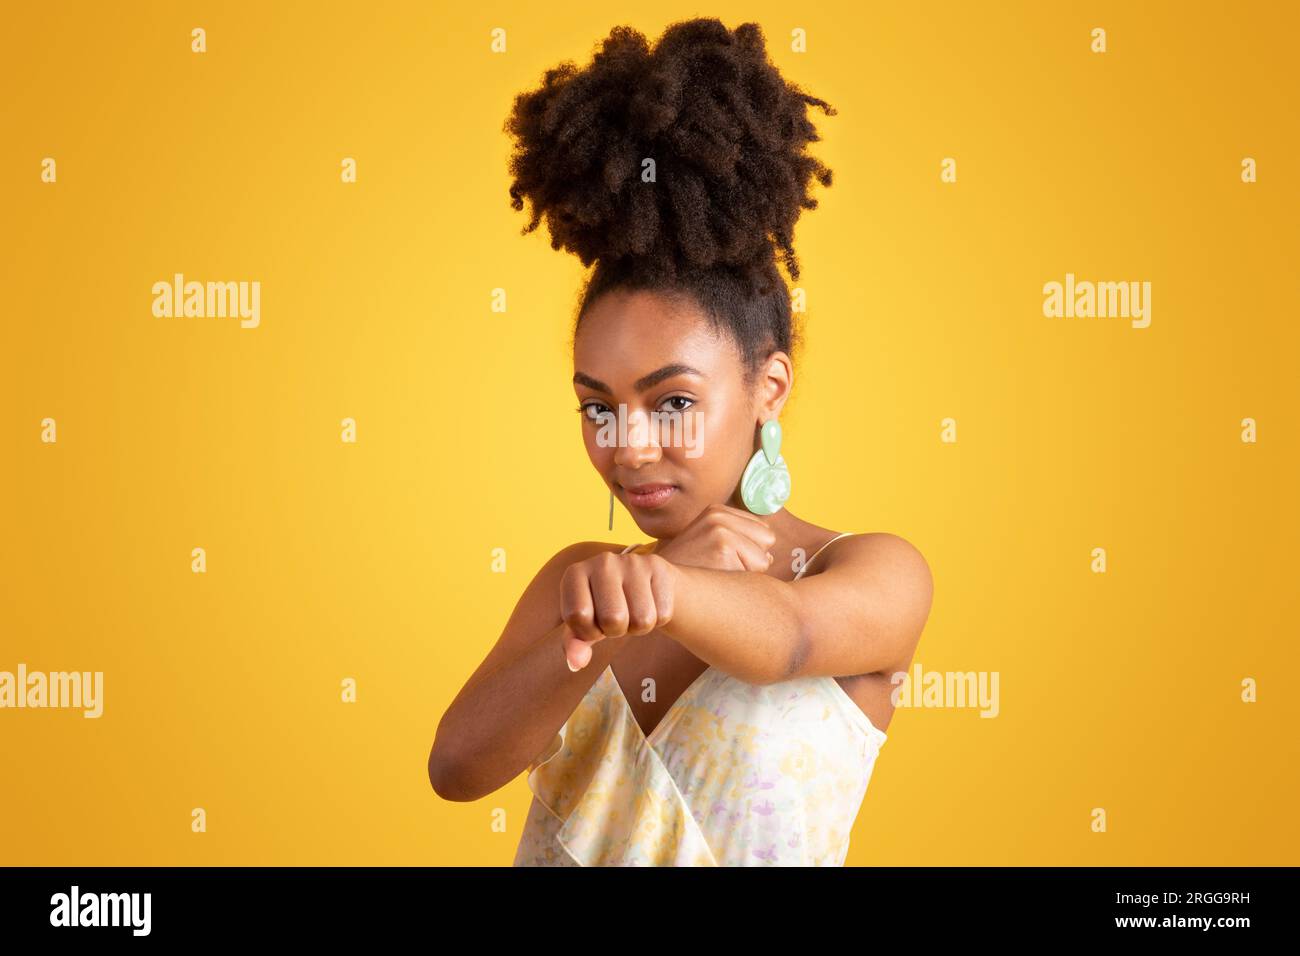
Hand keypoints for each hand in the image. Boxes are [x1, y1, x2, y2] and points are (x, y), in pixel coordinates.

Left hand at [559, 550, 675, 670]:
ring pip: (641, 619)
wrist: (644, 584)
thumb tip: (576, 663)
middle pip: (612, 618)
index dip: (588, 631)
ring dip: (638, 627)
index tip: (594, 624)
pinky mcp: (657, 566)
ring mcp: (632, 562)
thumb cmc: (607, 608)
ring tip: (633, 611)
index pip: (577, 615)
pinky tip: (650, 602)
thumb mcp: (586, 625)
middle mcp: (602, 562)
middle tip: (617, 618)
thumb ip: (575, 644)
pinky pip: (662, 614)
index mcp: (575, 573)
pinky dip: (657, 618)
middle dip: (616, 630)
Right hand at [654, 503, 776, 572]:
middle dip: (751, 558)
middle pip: (768, 540)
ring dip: (746, 571)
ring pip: (764, 557)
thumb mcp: (707, 543)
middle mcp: (719, 515)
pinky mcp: (724, 548)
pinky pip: (757, 569)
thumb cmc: (688, 571)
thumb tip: (770, 552)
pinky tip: (717, 579)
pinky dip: (741, 581)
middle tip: (719, 566)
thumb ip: (737, 537)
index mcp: (717, 510)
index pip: (762, 531)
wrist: (657, 586)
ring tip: (717, 572)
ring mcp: (721, 530)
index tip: (721, 558)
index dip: (747, 550)